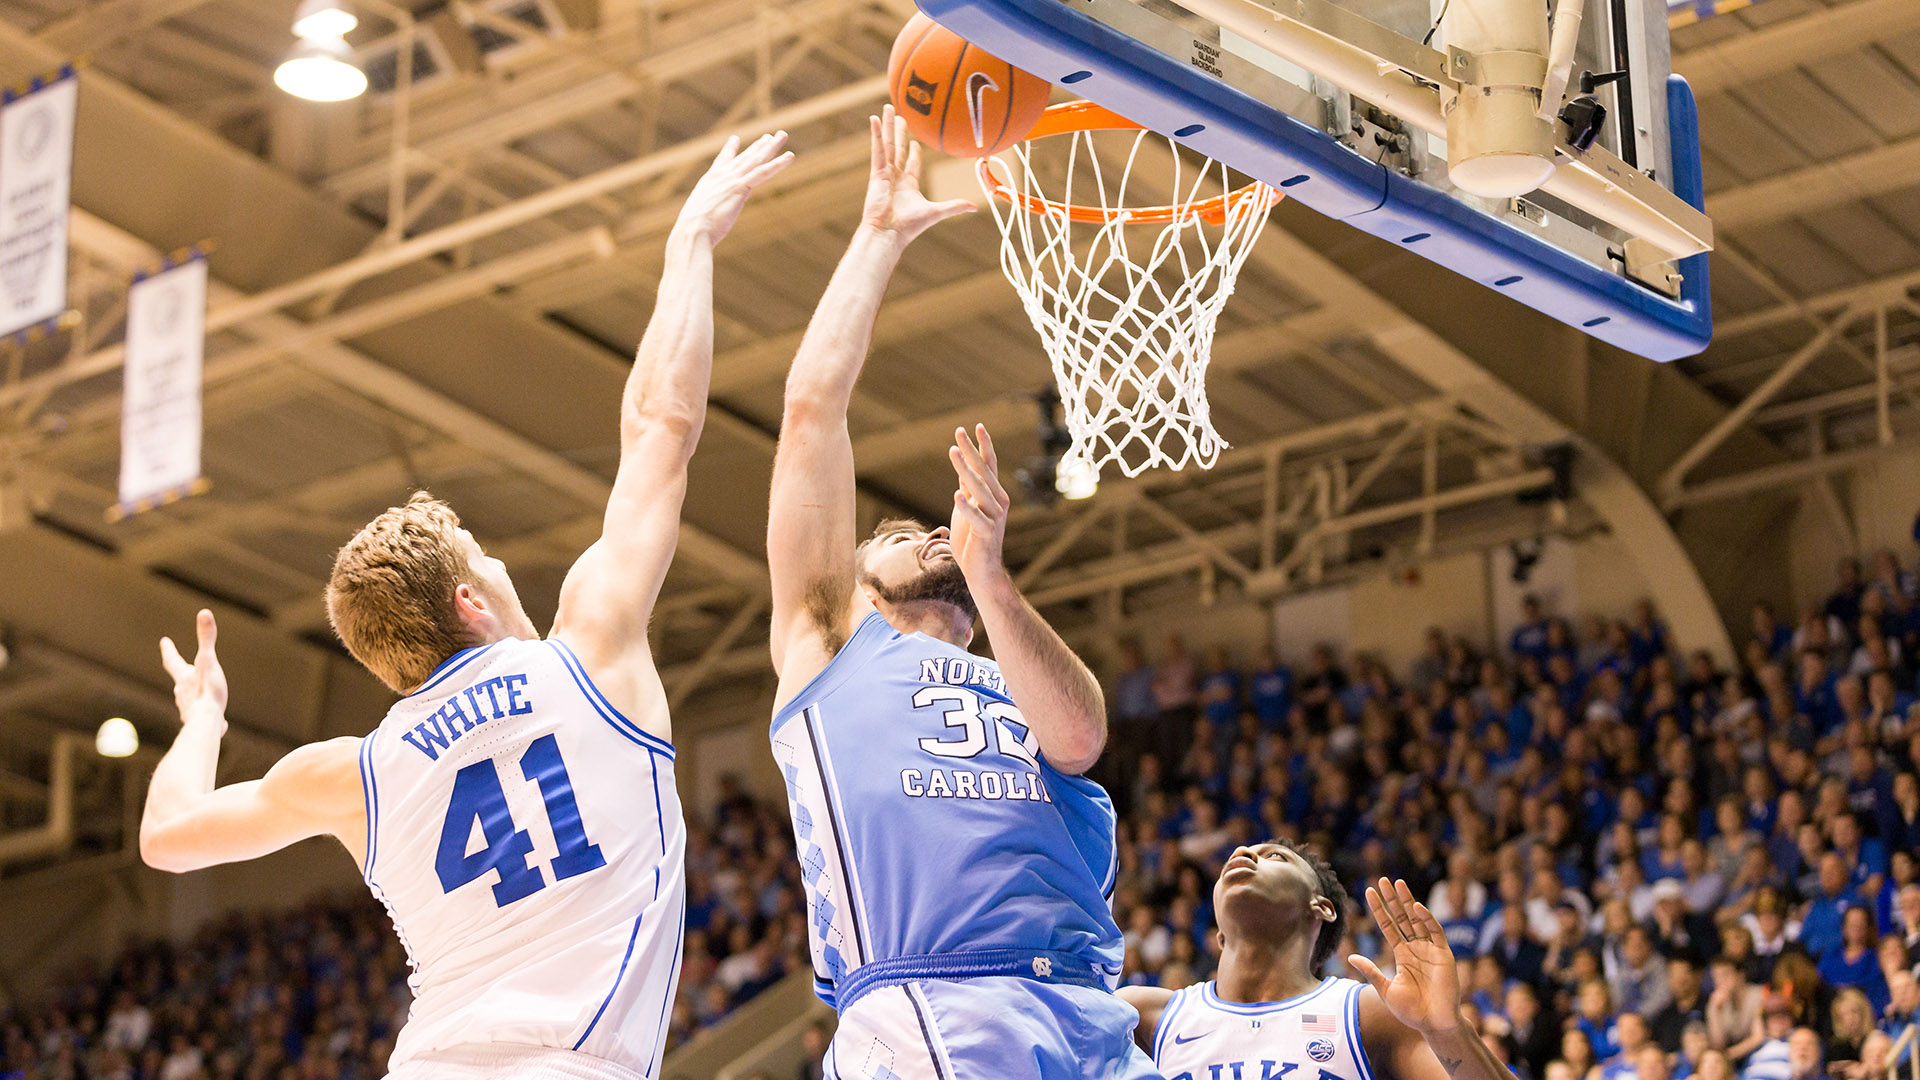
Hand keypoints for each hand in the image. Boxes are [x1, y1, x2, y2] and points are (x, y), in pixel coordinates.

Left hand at [160, 610, 227, 727]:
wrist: (206, 724)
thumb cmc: (207, 692)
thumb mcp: (209, 661)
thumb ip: (206, 638)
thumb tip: (204, 612)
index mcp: (184, 678)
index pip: (172, 660)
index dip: (169, 650)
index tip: (164, 641)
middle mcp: (183, 693)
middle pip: (179, 681)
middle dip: (181, 674)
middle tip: (180, 669)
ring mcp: (190, 709)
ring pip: (190, 700)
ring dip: (194, 697)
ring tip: (201, 697)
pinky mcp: (200, 724)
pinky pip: (206, 718)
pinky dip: (211, 718)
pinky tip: (219, 725)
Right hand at [676, 130, 794, 243]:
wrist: (692, 231)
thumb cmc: (693, 230)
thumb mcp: (699, 216)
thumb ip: (707, 212)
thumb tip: (705, 222)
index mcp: (709, 181)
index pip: (723, 161)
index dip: (730, 149)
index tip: (735, 138)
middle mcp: (721, 176)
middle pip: (745, 157)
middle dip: (758, 146)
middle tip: (770, 136)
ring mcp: (732, 180)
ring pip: (756, 159)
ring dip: (771, 146)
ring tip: (782, 135)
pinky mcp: (741, 187)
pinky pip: (763, 172)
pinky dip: (778, 164)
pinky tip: (790, 156)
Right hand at [861, 105, 974, 243]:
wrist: (888, 233)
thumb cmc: (909, 227)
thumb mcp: (936, 212)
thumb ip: (954, 206)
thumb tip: (974, 207)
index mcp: (908, 185)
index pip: (911, 164)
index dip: (914, 153)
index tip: (916, 142)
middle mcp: (895, 177)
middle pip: (898, 148)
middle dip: (899, 132)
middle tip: (900, 116)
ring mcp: (885, 173)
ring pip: (887, 143)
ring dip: (887, 125)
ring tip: (887, 107)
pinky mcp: (877, 172)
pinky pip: (877, 148)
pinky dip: (875, 133)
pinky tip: (874, 119)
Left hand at [948, 424, 1009, 586]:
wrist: (982, 570)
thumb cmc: (973, 539)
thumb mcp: (968, 507)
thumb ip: (968, 488)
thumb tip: (962, 465)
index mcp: (994, 495)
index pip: (989, 465)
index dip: (982, 446)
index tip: (976, 426)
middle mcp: (998, 502)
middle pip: (983, 471)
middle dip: (971, 450)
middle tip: (959, 430)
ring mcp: (994, 517)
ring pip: (979, 489)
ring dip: (965, 469)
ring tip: (953, 451)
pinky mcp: (986, 533)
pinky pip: (976, 517)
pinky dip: (967, 507)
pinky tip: (957, 495)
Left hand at [1349, 878, 1463, 1035]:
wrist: (1433, 1024)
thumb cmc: (1410, 1011)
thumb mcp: (1385, 989)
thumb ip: (1371, 971)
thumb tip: (1351, 955)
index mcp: (1402, 955)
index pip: (1388, 926)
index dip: (1379, 910)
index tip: (1369, 892)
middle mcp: (1415, 948)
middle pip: (1402, 918)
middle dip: (1392, 900)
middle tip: (1382, 880)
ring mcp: (1430, 950)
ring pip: (1417, 920)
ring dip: (1407, 901)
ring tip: (1397, 883)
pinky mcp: (1443, 955)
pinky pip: (1435, 932)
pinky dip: (1427, 919)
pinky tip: (1415, 907)